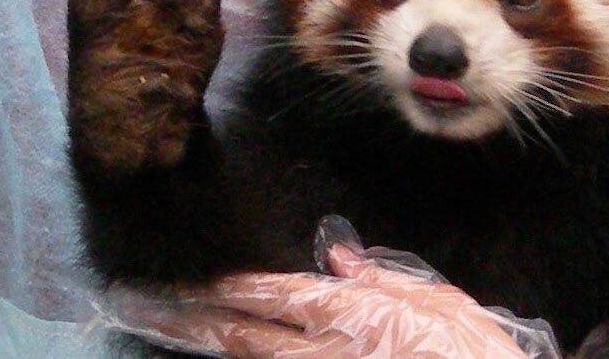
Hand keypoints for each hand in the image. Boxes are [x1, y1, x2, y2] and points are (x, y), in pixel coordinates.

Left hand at [117, 244, 530, 357]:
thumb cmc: (470, 352)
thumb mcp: (436, 302)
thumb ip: (380, 280)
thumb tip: (336, 258)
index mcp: (351, 315)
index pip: (274, 294)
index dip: (229, 286)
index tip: (191, 278)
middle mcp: (323, 351)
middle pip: (242, 333)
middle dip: (190, 316)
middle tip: (138, 300)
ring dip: (206, 342)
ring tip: (164, 321)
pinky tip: (224, 349)